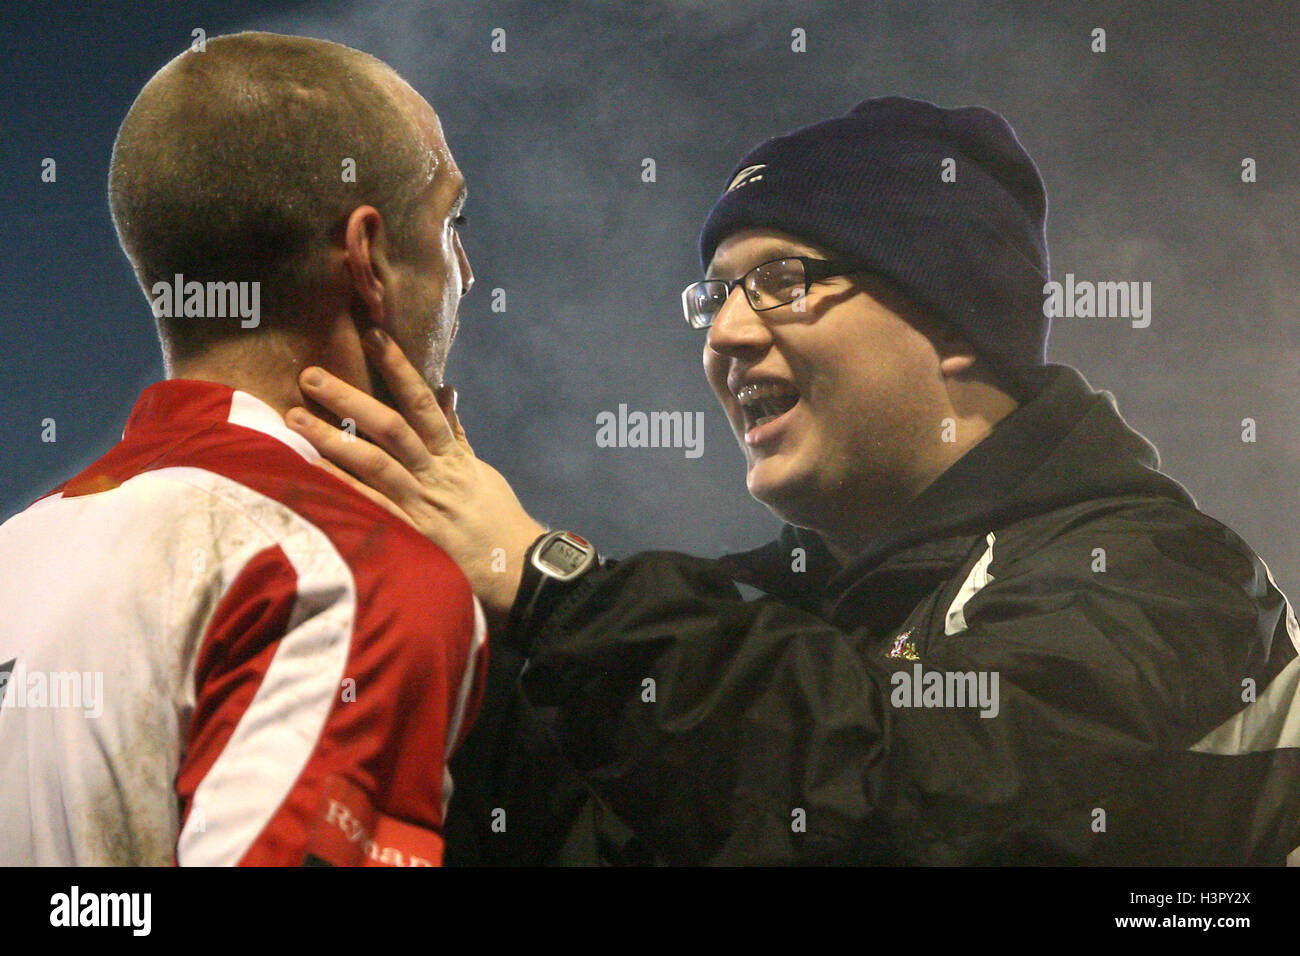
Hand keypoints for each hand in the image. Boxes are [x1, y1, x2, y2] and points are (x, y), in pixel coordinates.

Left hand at [284, 328, 545, 629]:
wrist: (517, 568)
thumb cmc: (498, 520)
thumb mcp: (480, 472)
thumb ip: (458, 436)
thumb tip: (446, 394)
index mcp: (452, 456)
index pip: (423, 403)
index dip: (399, 368)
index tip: (375, 335)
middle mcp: (434, 474)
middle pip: (391, 427)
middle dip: (349, 399)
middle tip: (311, 375)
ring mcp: (421, 504)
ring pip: (375, 462)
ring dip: (332, 438)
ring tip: (294, 418)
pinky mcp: (411, 535)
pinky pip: (371, 507)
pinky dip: (342, 488)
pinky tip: (311, 473)